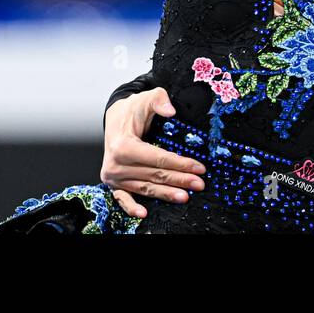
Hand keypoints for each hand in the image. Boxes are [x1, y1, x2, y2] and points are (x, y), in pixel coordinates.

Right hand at [100, 86, 205, 218]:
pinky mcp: (113, 184)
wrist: (114, 119)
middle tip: (199, 184)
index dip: (180, 163)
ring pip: (145, 188)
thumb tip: (171, 111)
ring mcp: (113, 177)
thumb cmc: (132, 110)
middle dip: (179, 180)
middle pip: (154, 175)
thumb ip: (159, 100)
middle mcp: (115, 165)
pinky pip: (122, 199)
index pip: (158, 158)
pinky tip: (144, 214)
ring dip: (165, 194)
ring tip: (185, 196)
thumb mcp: (146, 98)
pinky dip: (132, 208)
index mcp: (123, 146)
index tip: (199, 167)